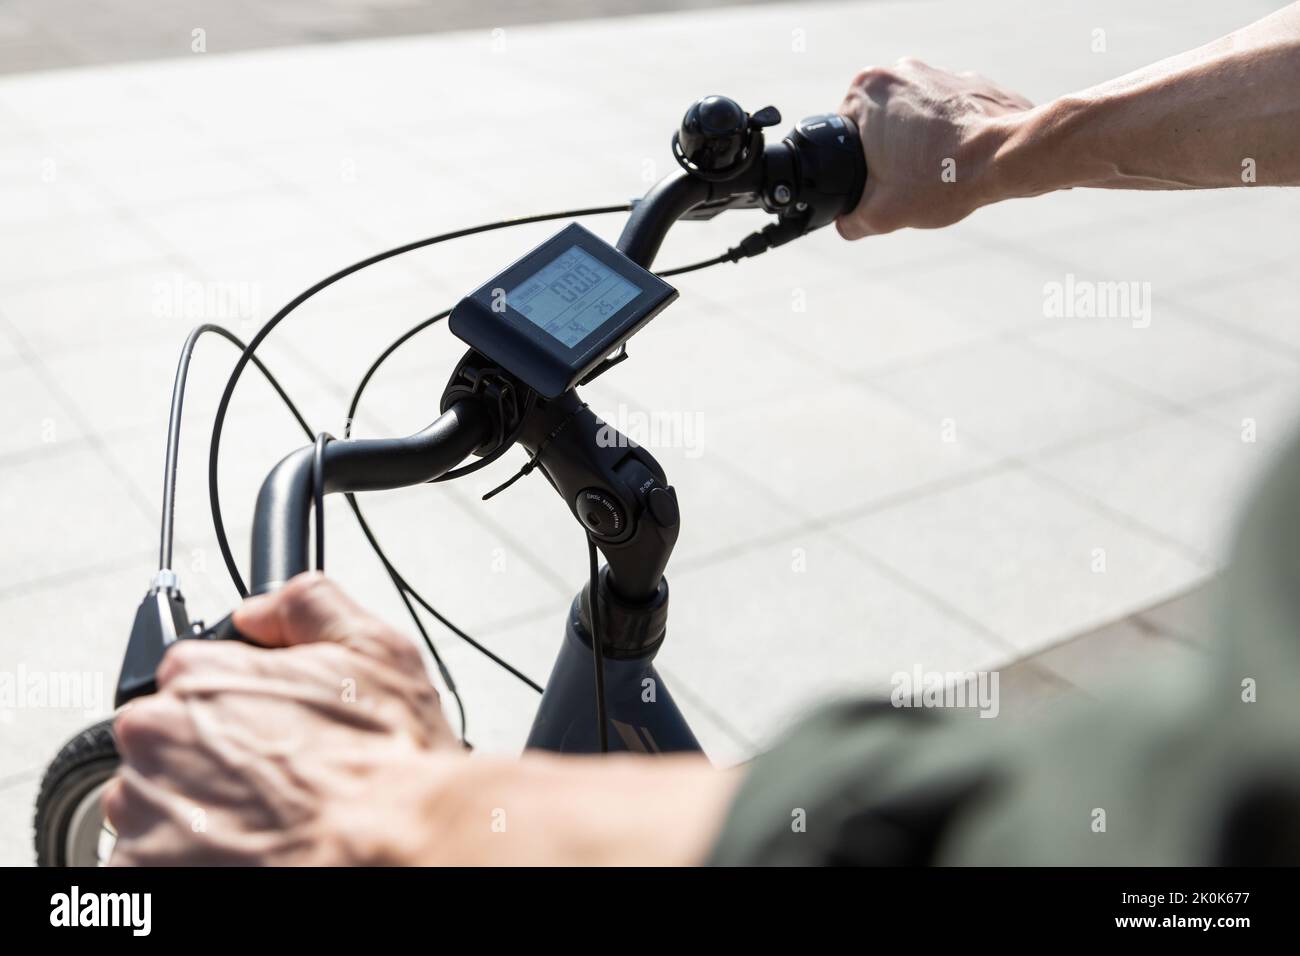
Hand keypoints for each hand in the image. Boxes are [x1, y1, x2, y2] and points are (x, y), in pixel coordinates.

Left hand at [104, 573, 458, 864]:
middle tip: (271, 776)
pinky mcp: (141, 867)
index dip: (236, 702)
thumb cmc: (386, 761)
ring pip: (153, 799)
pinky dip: (183, 857)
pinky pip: (145, 856)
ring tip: (263, 818)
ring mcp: (144, 806)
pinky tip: (242, 848)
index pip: (190, 675)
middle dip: (209, 755)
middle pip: (165, 738)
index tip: (267, 728)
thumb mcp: (375, 649)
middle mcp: (158, 734)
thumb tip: (259, 611)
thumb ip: (306, 606)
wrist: (391, 845)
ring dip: (194, 808)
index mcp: (200, 675)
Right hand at [835, 58, 1033, 237]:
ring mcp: (940, 72)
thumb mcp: (881, 214)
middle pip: (879, 125)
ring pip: (915, 119)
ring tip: (936, 173)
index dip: (855, 167)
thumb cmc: (942, 178)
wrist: (1009, 157)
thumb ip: (851, 221)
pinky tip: (959, 162)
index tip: (876, 184)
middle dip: (888, 154)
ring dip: (919, 146)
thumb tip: (846, 223)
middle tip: (906, 182)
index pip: (842, 135)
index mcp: (866, 90)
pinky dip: (950, 137)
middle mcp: (900, 70)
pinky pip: (949, 115)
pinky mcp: (973, 82)